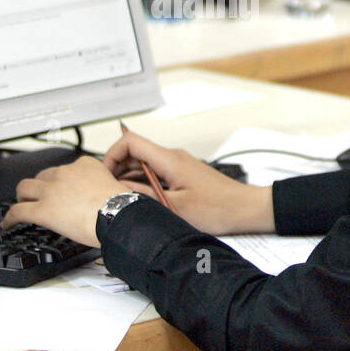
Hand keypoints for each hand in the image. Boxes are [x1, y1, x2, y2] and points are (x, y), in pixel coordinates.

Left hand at [2, 156, 124, 247]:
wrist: (117, 215)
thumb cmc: (121, 206)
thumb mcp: (114, 185)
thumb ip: (103, 186)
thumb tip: (104, 197)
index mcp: (84, 165)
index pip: (65, 168)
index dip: (59, 179)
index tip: (60, 186)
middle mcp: (65, 173)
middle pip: (42, 176)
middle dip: (38, 186)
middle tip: (38, 196)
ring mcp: (52, 190)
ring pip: (25, 188)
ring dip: (21, 197)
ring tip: (21, 205)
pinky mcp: (43, 210)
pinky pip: (18, 212)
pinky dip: (10, 218)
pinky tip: (7, 224)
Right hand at [103, 128, 273, 235]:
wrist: (244, 208)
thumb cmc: (218, 208)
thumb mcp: (174, 208)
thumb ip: (143, 196)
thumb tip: (118, 189)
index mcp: (169, 160)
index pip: (130, 142)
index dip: (112, 155)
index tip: (105, 175)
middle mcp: (173, 157)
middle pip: (135, 152)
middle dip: (118, 169)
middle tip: (111, 191)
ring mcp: (178, 164)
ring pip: (144, 163)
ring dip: (131, 178)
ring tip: (126, 198)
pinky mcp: (182, 173)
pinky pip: (156, 171)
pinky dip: (144, 182)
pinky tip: (143, 200)